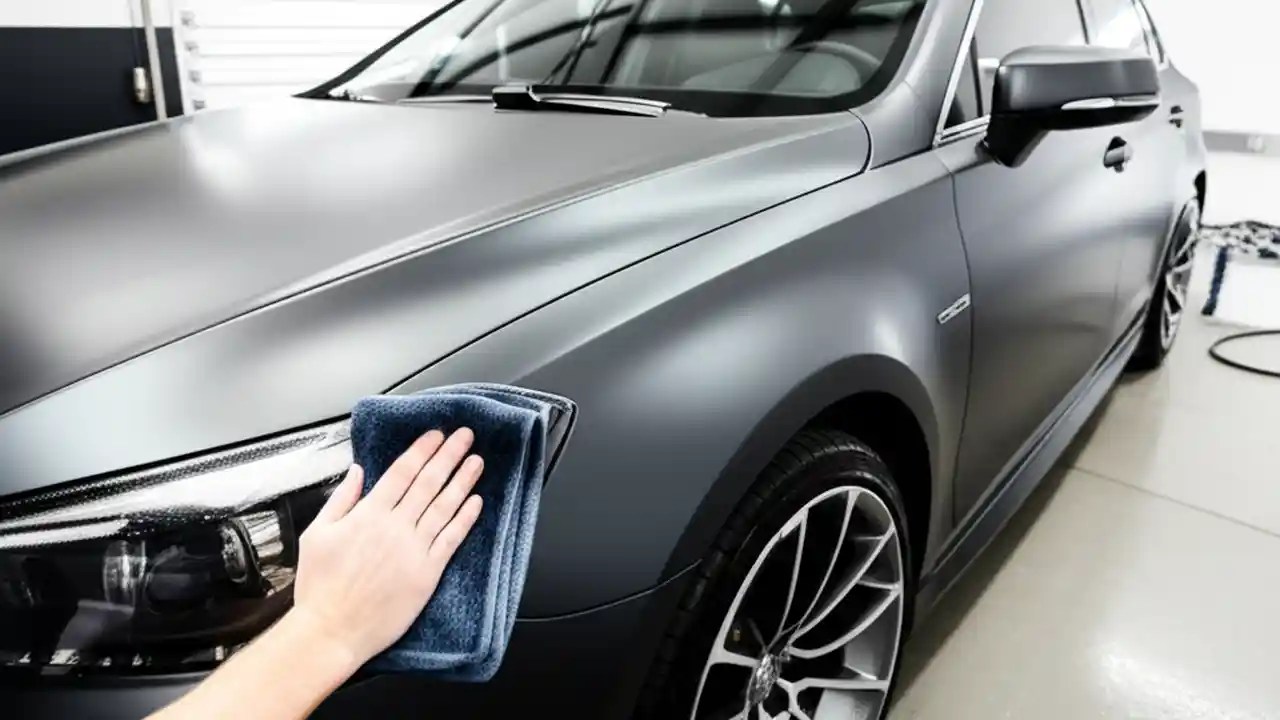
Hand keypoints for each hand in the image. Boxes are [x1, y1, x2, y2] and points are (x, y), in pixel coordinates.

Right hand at [289, 428, 484, 667]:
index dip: (422, 451)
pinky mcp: (427, 573)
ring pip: (444, 506)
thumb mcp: (317, 534)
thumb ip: (340, 499)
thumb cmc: (321, 588)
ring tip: (476, 461)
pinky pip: (451, 539)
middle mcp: (395, 527)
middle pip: (428, 482)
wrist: (332, 630)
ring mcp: (414, 549)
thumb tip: (356, 472)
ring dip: (463, 481)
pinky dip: (465, 519)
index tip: (436, 435)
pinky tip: (476, 502)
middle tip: (465, 437)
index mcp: (368, 515)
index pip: (402, 472)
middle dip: (449, 456)